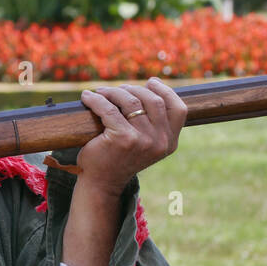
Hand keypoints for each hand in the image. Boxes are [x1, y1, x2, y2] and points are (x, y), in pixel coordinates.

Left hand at [77, 77, 186, 194]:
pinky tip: (87, 97)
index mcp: (170, 143)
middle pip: (153, 100)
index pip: (178, 109)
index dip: (166, 91)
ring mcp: (143, 140)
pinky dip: (96, 99)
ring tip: (101, 92)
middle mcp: (160, 142)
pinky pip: (108, 109)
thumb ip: (154, 122)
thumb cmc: (120, 158)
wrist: (102, 183)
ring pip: (130, 101)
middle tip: (118, 90)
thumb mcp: (146, 143)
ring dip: (113, 92)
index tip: (150, 82)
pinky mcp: (122, 138)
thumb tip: (151, 84)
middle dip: (134, 89)